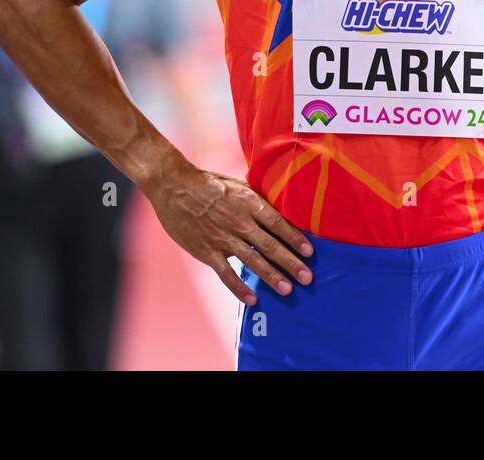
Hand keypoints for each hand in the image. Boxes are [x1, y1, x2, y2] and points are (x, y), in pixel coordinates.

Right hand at [146, 161, 313, 304]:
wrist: (174, 186)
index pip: (278, 223)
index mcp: (249, 203)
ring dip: (272, 276)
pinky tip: (252, 299)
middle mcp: (239, 221)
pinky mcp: (206, 251)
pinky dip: (239, 288)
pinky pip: (226, 274)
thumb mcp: (237, 184)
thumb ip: (256, 199)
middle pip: (270, 245)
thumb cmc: (208, 183)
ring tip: (287, 289)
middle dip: (291, 262)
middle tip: (307, 278)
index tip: (310, 252)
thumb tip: (278, 207)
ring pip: (252, 261)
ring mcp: (222, 238)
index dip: (295, 238)